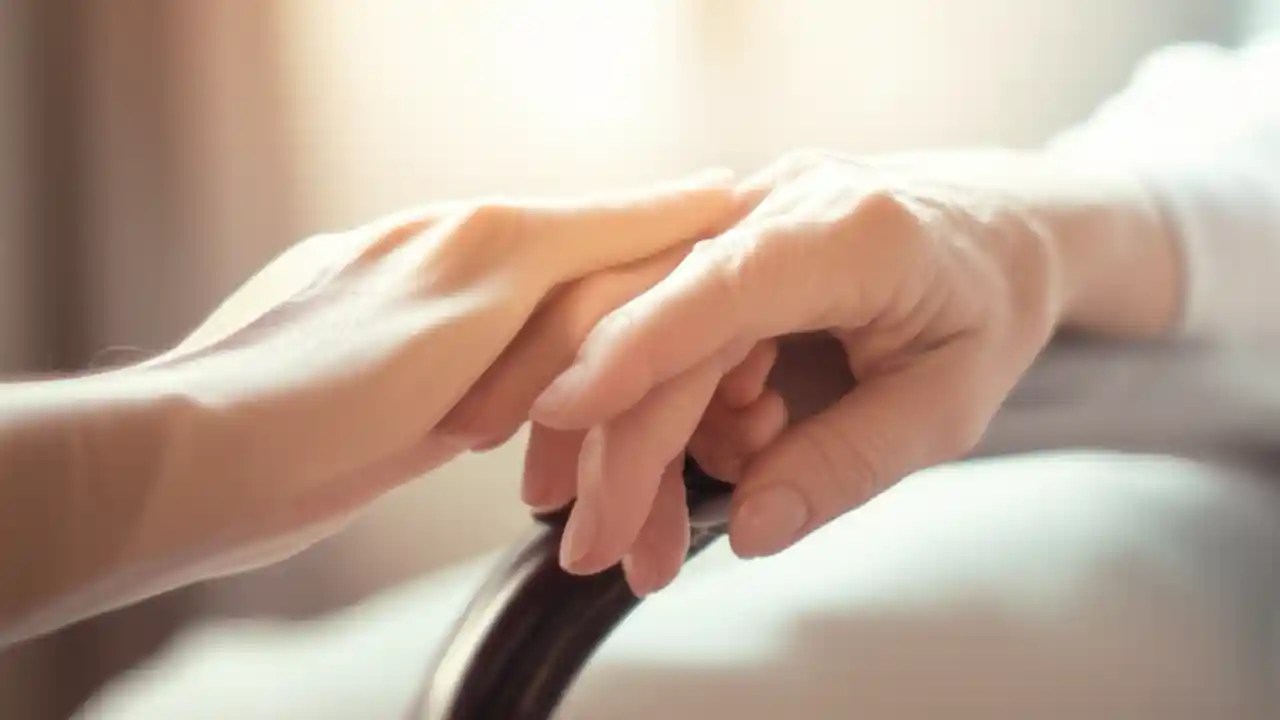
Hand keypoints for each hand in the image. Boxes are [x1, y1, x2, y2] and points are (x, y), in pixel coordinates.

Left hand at [129, 172, 734, 584]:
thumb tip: (645, 211)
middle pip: (585, 280)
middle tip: (715, 317)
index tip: (737, 204)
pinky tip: (549, 407)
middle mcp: (454, 264)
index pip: (610, 220)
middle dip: (651, 309)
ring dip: (599, 365)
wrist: (206, 461)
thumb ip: (568, 256)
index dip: (678, 217)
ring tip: (650, 376)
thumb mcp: (472, 297)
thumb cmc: (328, 383)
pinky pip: (503, 379)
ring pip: (547, 339)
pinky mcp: (404, 383)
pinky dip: (542, 395)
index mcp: (479, 236)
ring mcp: (425, 322)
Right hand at [527, 149, 1178, 587]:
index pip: (717, 287)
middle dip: (607, 439)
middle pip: (650, 312)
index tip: (561, 420)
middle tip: (594, 548)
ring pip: (634, 320)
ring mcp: (742, 212)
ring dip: (621, 437)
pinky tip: (707, 459)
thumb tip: (749, 527)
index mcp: (850, 233)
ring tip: (639, 536)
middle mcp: (778, 203)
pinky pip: (660, 324)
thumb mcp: (951, 405)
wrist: (1005, 226)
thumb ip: (850, 462)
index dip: (631, 351)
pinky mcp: (722, 239)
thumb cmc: (993, 306)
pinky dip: (659, 408)